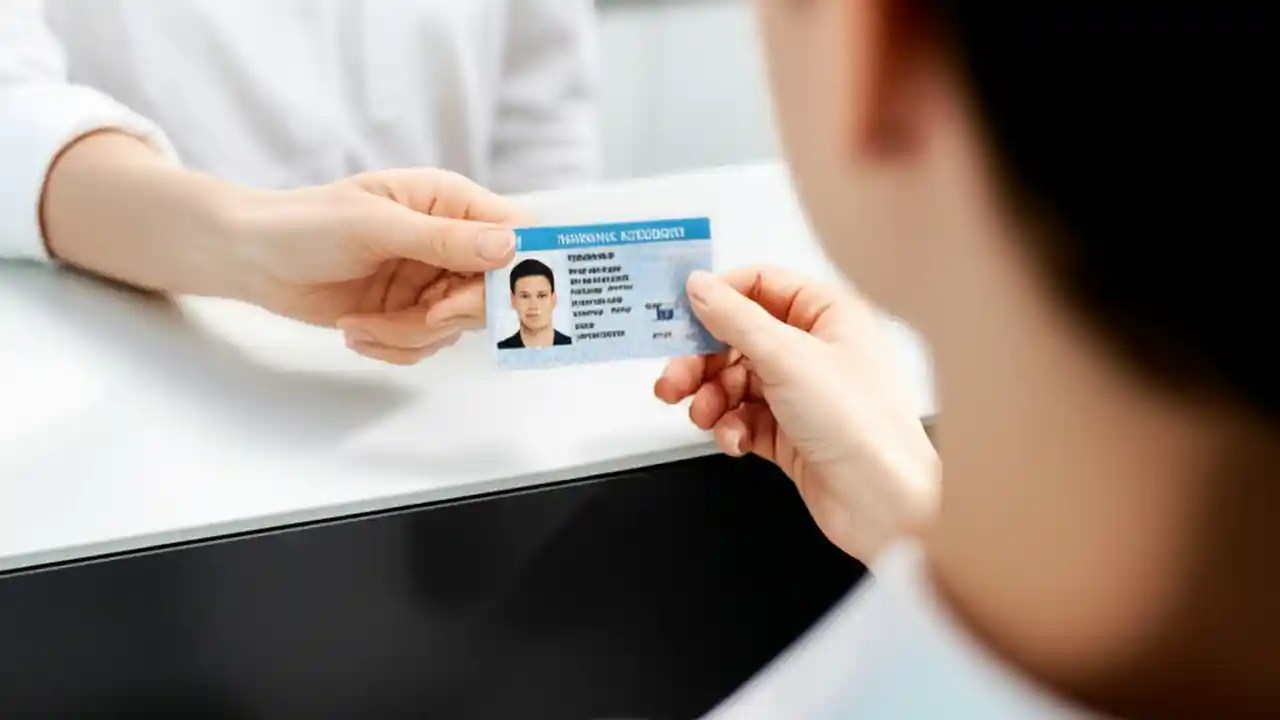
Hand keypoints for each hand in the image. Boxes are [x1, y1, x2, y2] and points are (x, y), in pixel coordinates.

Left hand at [42, 133, 524, 365]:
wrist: (251, 259)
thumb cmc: (305, 224)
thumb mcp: (375, 225)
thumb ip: (444, 239)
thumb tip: (510, 247)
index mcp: (450, 203)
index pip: (516, 231)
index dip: (517, 266)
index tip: (494, 294)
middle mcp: (449, 242)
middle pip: (493, 291)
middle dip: (453, 313)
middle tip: (422, 314)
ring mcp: (430, 281)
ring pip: (458, 327)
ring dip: (411, 335)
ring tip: (362, 324)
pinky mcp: (408, 314)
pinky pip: (428, 345)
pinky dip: (395, 348)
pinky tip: (358, 332)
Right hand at [654, 266, 938, 562]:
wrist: (880, 502)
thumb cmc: (861, 424)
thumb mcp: (786, 356)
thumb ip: (734, 317)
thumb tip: (700, 285)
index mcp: (828, 314)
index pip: (760, 286)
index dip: (719, 299)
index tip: (680, 316)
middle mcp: (816, 349)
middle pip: (738, 338)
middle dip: (702, 361)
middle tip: (675, 380)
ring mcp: (802, 392)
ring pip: (735, 381)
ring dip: (712, 398)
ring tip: (704, 415)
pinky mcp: (790, 431)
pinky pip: (743, 418)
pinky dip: (730, 428)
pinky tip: (734, 439)